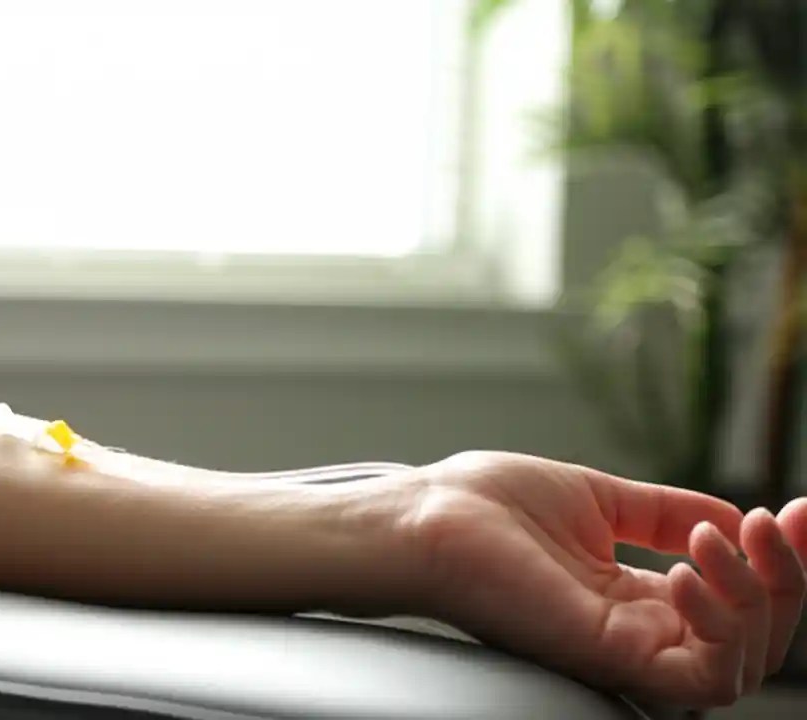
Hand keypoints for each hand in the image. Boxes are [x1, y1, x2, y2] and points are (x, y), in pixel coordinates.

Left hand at [384, 451, 806, 707]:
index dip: (783, 561)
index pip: (737, 603)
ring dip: (761, 598)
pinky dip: (721, 626)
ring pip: (742, 666)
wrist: (423, 516)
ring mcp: (620, 651)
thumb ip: (663, 513)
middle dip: (788, 580)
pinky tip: (694, 571)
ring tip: (722, 539)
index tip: (801, 509)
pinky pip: (698, 675)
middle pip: (755, 640)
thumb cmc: (483, 506)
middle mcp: (635, 634)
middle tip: (775, 521)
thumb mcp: (597, 499)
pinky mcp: (603, 656)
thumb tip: (731, 515)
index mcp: (633, 600)